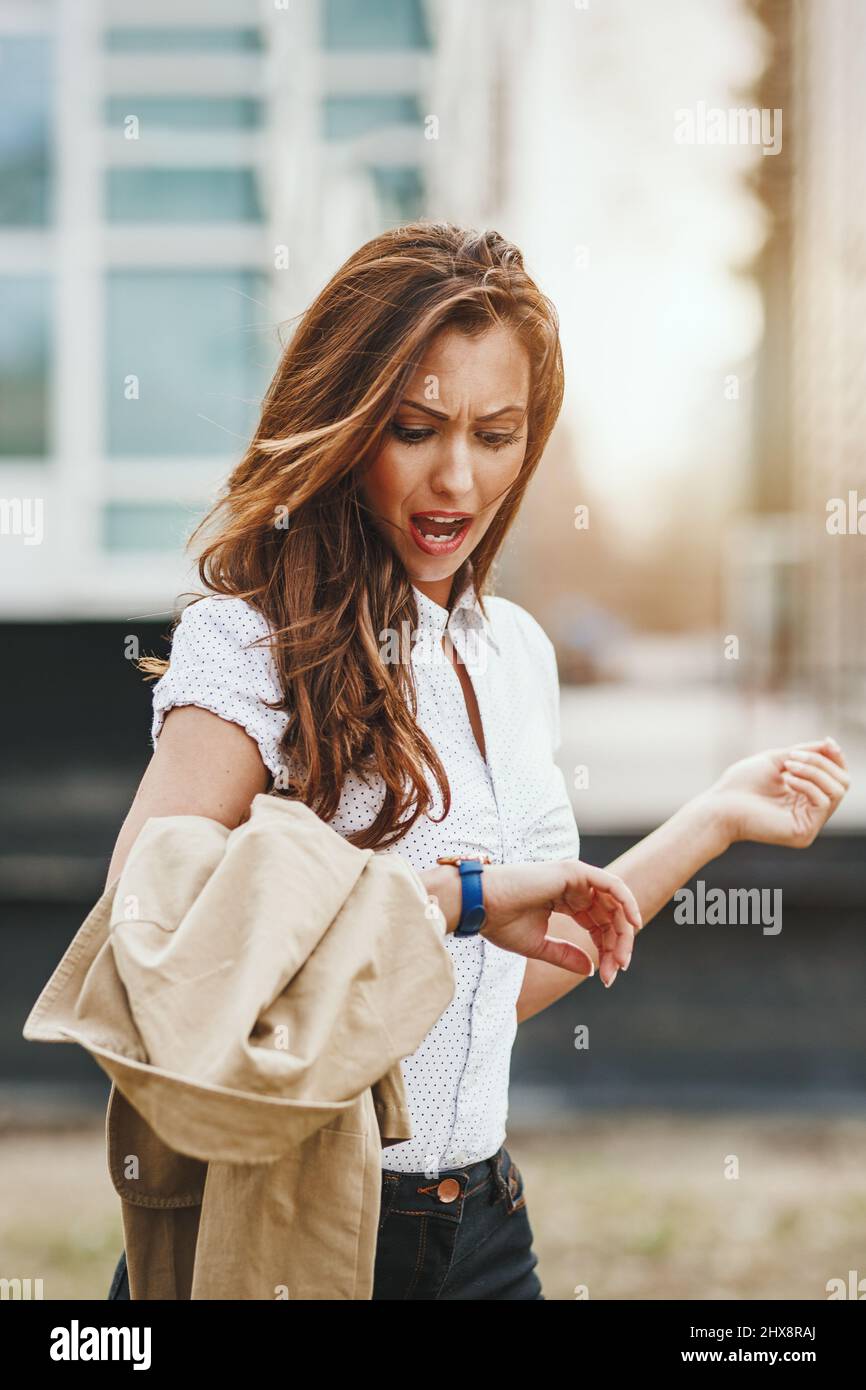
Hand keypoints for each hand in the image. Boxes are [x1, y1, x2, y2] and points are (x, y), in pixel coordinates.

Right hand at [478, 858, 641, 987]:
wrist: (481, 906)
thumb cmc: (500, 922)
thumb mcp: (539, 946)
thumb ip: (566, 955)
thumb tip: (593, 970)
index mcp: (564, 901)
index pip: (598, 925)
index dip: (606, 950)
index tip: (607, 978)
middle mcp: (573, 887)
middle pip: (610, 916)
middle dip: (617, 945)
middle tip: (618, 970)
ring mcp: (575, 878)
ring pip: (614, 904)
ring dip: (623, 932)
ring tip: (621, 958)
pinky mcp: (574, 872)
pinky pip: (612, 886)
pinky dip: (627, 903)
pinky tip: (633, 926)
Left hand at [707, 736, 849, 848]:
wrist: (721, 805)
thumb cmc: (742, 783)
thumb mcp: (777, 759)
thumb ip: (805, 753)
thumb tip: (830, 745)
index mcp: (805, 796)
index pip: (835, 777)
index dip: (835, 758)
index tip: (828, 742)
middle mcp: (810, 812)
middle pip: (841, 782)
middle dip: (821, 762)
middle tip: (794, 756)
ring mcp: (809, 824)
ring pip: (836, 790)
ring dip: (814, 771)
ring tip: (788, 766)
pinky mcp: (804, 832)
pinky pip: (823, 802)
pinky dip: (808, 784)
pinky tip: (787, 780)